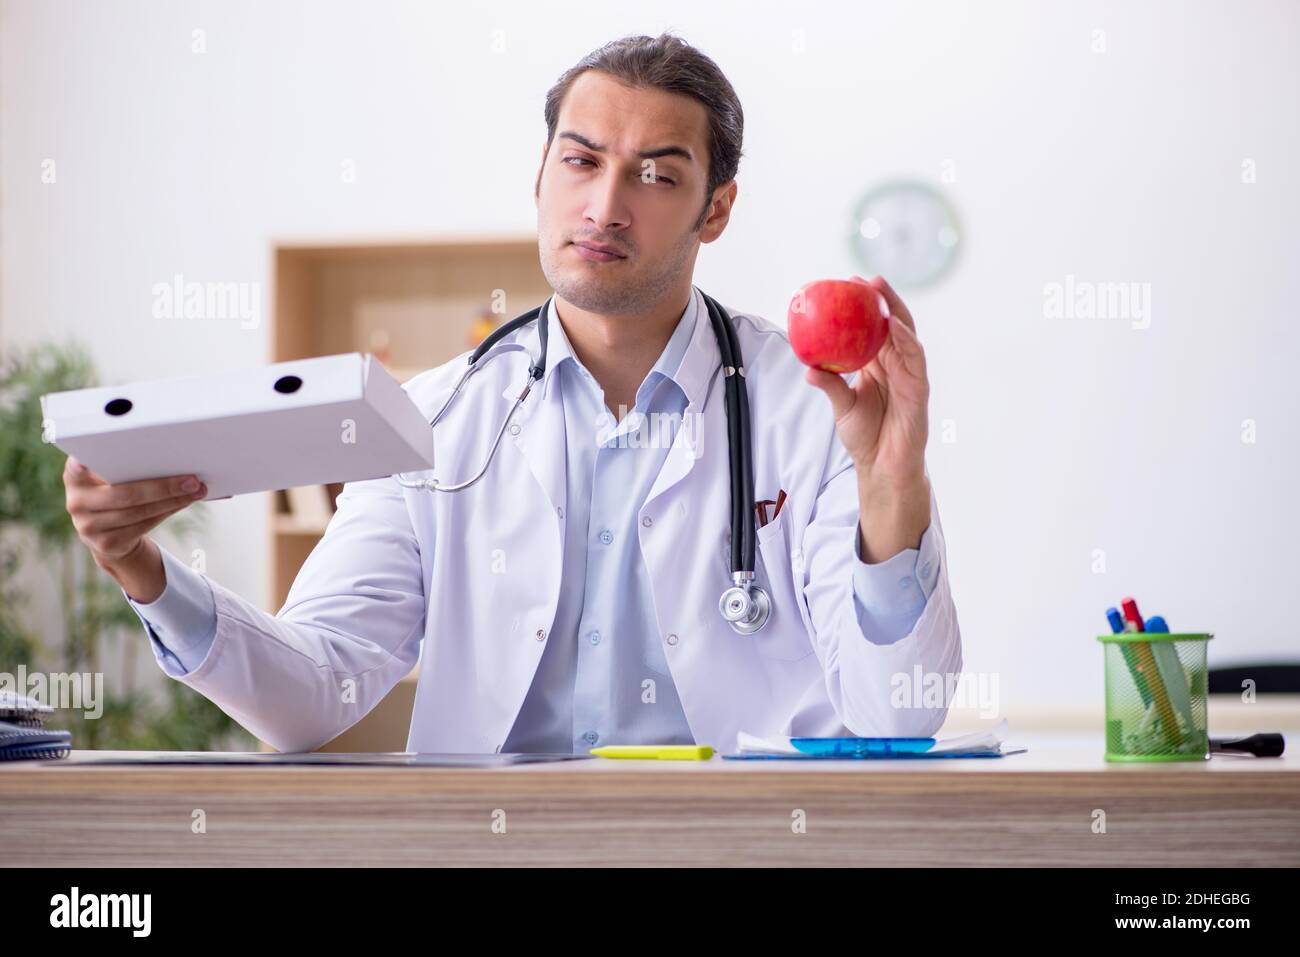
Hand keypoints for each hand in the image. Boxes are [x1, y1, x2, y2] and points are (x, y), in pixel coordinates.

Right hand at [63, 456, 205, 600]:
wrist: (107, 533)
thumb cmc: (115, 491)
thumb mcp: (108, 476)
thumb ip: (122, 464)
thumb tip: (169, 458)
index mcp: (74, 475)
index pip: (77, 465)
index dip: (86, 462)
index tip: (101, 456)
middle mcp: (76, 500)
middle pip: (124, 494)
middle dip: (163, 486)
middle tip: (192, 480)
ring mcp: (87, 525)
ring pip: (138, 512)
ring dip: (172, 501)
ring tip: (195, 490)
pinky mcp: (104, 543)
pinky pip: (143, 526)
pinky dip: (167, 512)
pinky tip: (183, 502)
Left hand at [804, 275, 928, 485]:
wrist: (883, 467)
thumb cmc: (865, 436)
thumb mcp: (842, 407)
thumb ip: (830, 385)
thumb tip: (807, 369)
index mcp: (877, 365)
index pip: (872, 329)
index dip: (863, 307)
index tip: (846, 285)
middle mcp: (895, 365)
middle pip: (892, 324)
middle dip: (881, 299)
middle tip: (863, 279)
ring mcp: (910, 375)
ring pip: (906, 335)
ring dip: (895, 310)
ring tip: (880, 291)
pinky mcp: (919, 389)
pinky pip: (915, 359)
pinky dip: (907, 340)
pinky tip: (895, 325)